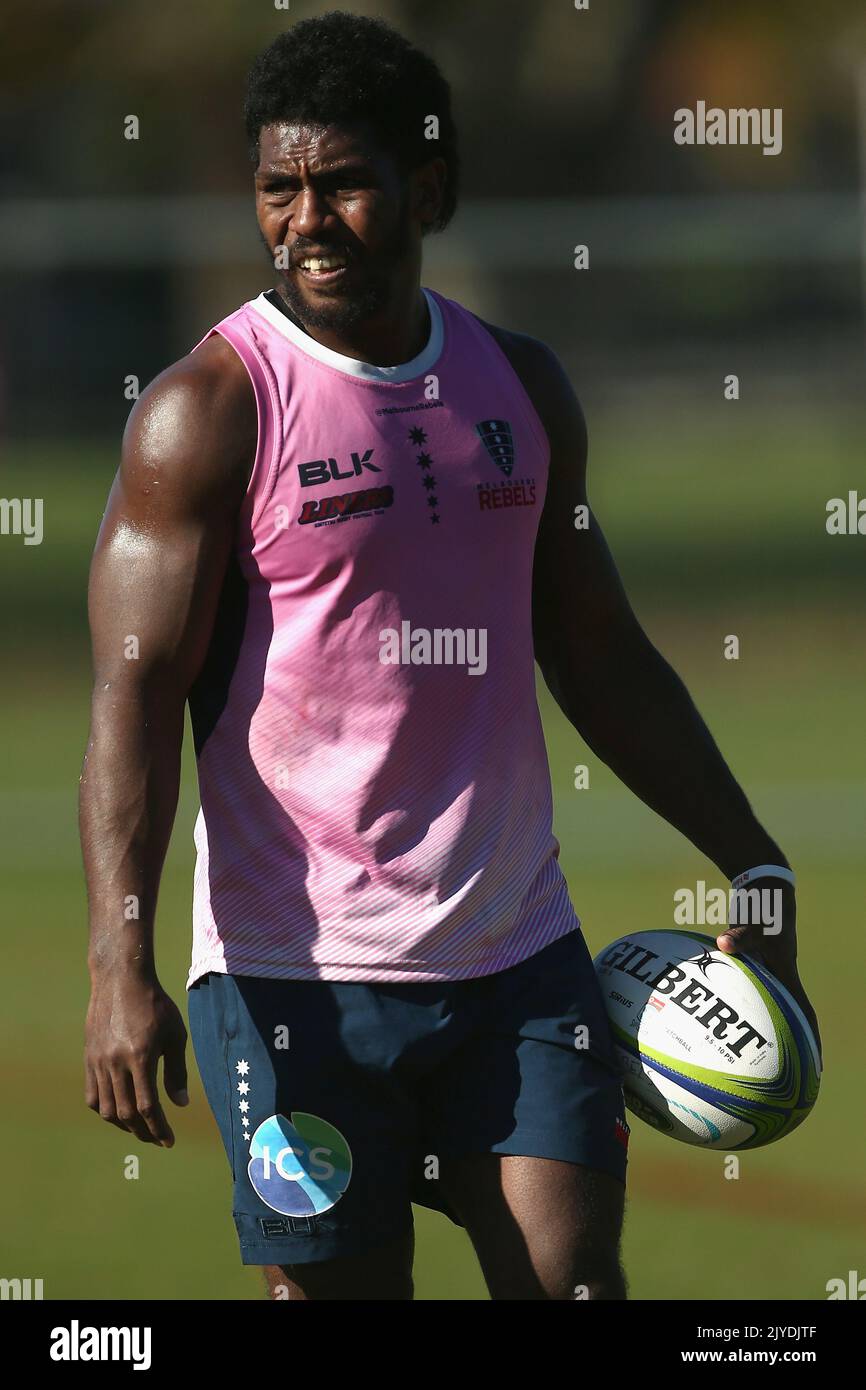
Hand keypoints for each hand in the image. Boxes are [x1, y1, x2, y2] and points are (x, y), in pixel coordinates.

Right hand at [85, 971, 188, 1145]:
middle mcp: (115, 1063)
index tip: (169, 1140)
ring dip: (124, 1125)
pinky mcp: (88, 1058)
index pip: (147, 1107)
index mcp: (140, 1057)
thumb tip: (181, 1104)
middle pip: (126, 1113)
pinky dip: (105, 1110)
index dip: (158, 1128)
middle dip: (143, 1132)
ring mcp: (98, 1062)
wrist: (121, 980)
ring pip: (106, 1109)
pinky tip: (119, 1112)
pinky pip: (92, 1095)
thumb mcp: (175, 1034)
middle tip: (157, 1138)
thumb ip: (177, 1071)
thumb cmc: (155, 1004)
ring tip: (140, 1128)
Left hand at [716, 879, 821, 1062]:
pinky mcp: (757, 957)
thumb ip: (739, 936)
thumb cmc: (763, 904)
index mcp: (785, 969)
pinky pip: (753, 985)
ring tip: (761, 1049)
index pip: (801, 1010)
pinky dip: (747, 998)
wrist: (765, 883)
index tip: (816, 1066)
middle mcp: (781, 971)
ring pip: (771, 1000)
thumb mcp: (752, 922)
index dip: (811, 1039)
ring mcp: (770, 964)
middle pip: (790, 1011)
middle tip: (792, 1072)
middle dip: (794, 1041)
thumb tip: (723, 945)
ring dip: (770, 1021)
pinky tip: (731, 1010)